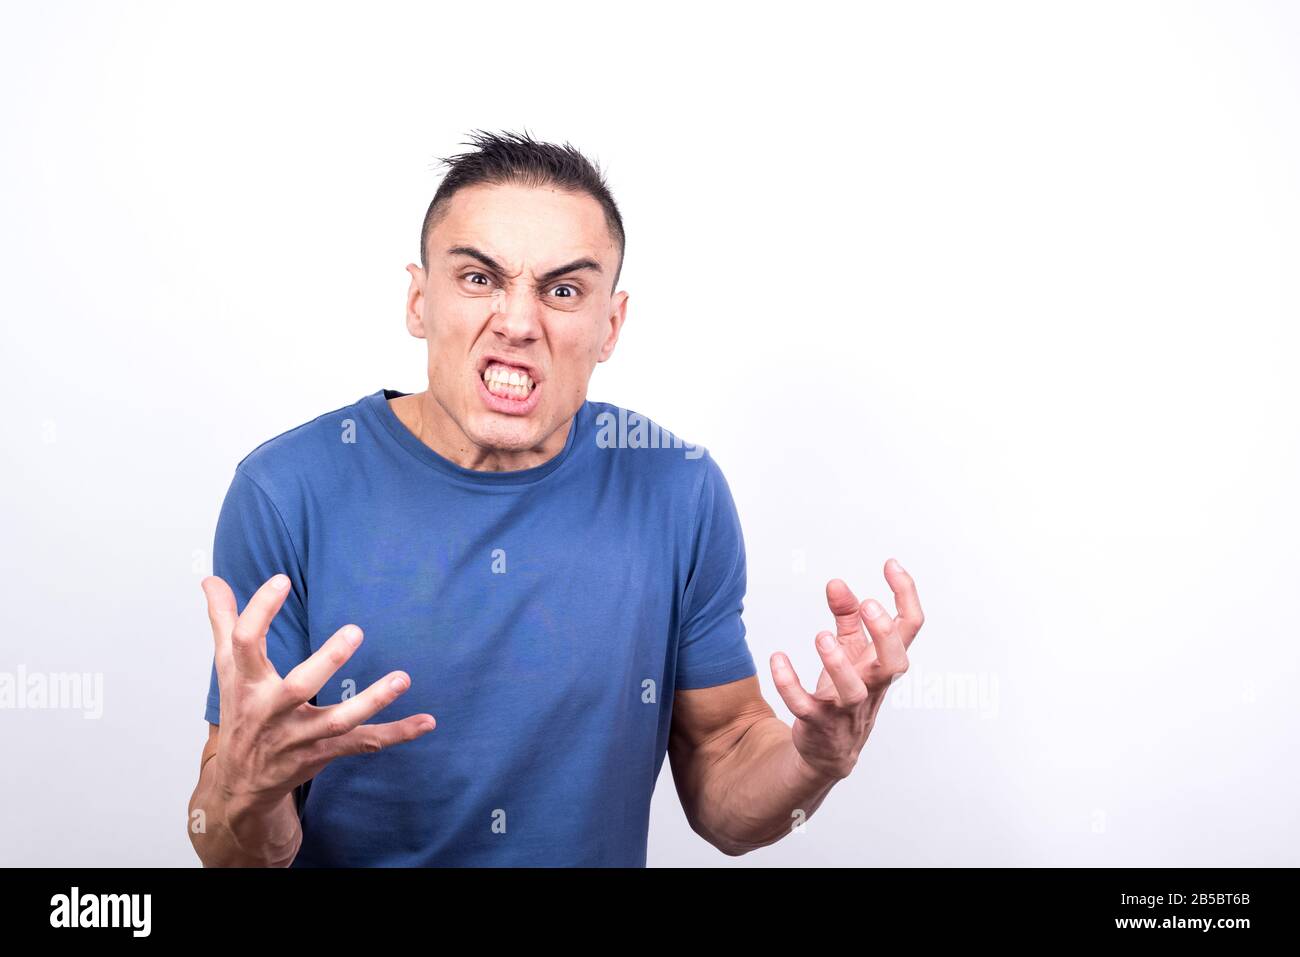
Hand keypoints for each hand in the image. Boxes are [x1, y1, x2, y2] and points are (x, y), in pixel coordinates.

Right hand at [202, 573, 436, 815]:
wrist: (240, 784)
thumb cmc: (241, 714)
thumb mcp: (228, 670)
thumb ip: (224, 622)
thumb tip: (211, 580)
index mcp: (247, 683)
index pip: (245, 643)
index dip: (260, 611)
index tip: (282, 579)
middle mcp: (272, 711)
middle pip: (298, 687)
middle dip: (326, 662)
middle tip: (355, 631)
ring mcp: (300, 735)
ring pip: (337, 720)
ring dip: (371, 701)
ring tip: (403, 678)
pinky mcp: (324, 752)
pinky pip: (364, 744)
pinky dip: (396, 734)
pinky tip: (427, 721)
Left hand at [770, 558, 923, 780]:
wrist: (828, 750)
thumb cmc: (843, 692)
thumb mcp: (851, 651)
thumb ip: (846, 615)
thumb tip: (836, 583)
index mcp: (882, 662)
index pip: (910, 628)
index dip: (906, 595)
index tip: (891, 565)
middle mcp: (871, 685)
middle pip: (894, 662)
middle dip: (885, 633)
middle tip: (869, 605)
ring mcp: (846, 708)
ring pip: (853, 690)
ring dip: (838, 663)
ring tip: (822, 636)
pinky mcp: (818, 724)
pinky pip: (805, 706)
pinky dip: (790, 684)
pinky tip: (778, 659)